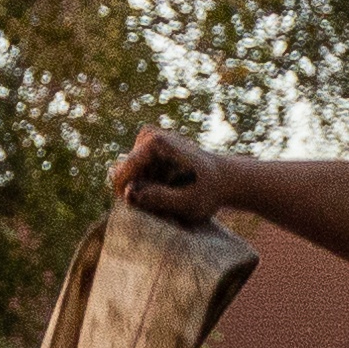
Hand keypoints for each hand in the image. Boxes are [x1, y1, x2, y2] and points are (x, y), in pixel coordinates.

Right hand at [112, 127, 231, 224]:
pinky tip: (169, 189)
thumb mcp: (188, 203)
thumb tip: (129, 194)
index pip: (122, 174)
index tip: (147, 213)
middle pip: (124, 175)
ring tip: (171, 196)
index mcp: (154, 142)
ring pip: (130, 176)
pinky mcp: (148, 145)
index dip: (129, 199)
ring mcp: (147, 138)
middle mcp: (147, 134)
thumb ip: (159, 199)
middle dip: (138, 193)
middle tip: (166, 204)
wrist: (225, 178)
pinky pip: (137, 173)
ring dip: (145, 190)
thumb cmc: (210, 193)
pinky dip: (149, 185)